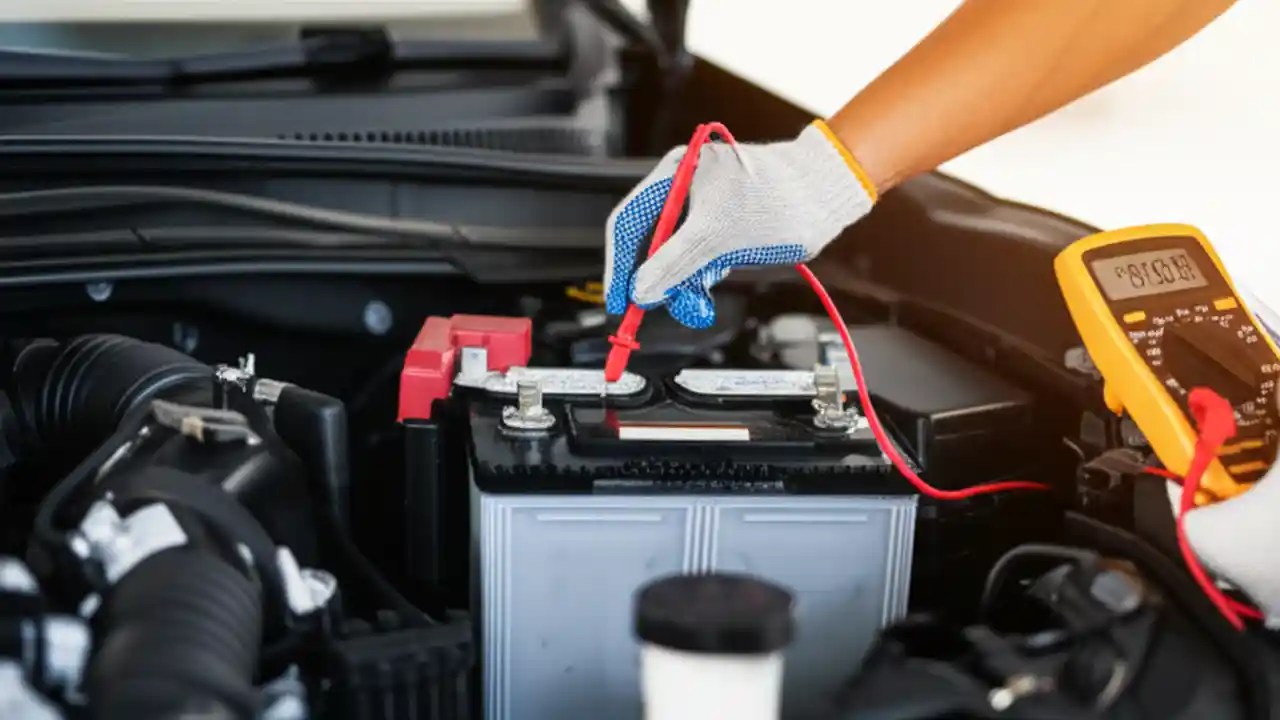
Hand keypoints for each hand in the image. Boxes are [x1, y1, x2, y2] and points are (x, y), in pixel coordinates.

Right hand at [602, 120, 877, 328]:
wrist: (824, 196)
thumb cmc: (778, 197)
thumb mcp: (716, 235)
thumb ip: (674, 262)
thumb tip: (641, 289)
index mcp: (673, 175)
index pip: (628, 222)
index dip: (619, 264)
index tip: (620, 299)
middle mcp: (682, 191)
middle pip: (649, 244)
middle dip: (656, 279)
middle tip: (657, 307)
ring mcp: (702, 211)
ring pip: (674, 258)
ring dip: (681, 285)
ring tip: (696, 302)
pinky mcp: (720, 230)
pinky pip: (696, 261)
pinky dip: (699, 280)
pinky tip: (707, 289)